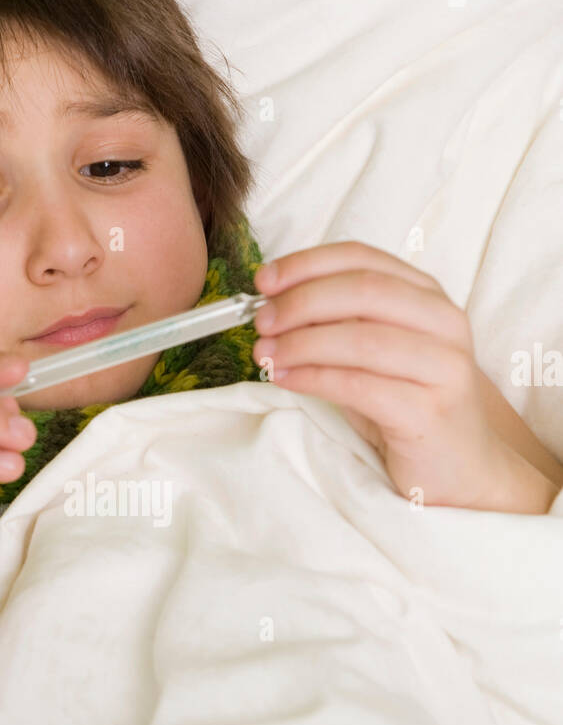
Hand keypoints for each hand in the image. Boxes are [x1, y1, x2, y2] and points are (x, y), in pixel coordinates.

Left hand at [252, 241, 513, 509]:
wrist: (462, 466)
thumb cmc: (408, 406)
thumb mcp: (374, 356)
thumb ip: (338, 325)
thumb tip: (273, 307)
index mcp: (428, 297)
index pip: (363, 259)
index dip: (308, 264)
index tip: (265, 281)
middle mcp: (443, 323)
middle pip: (362, 291)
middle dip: (300, 302)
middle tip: (261, 321)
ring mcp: (443, 366)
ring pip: (360, 338)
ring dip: (301, 343)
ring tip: (265, 354)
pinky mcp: (429, 411)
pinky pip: (359, 386)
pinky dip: (313, 379)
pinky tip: (286, 379)